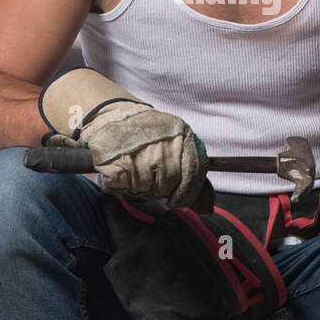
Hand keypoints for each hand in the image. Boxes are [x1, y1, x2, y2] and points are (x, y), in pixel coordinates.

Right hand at [74, 100, 208, 207]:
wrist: (113, 113)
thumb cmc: (145, 130)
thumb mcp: (175, 139)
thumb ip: (190, 170)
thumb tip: (205, 206)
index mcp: (181, 135)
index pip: (192, 173)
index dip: (186, 193)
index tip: (177, 200)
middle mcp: (162, 145)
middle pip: (168, 185)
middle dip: (158, 187)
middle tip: (148, 175)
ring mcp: (140, 155)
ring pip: (144, 189)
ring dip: (137, 185)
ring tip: (132, 166)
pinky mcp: (116, 164)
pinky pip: (121, 187)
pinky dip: (118, 184)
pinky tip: (119, 169)